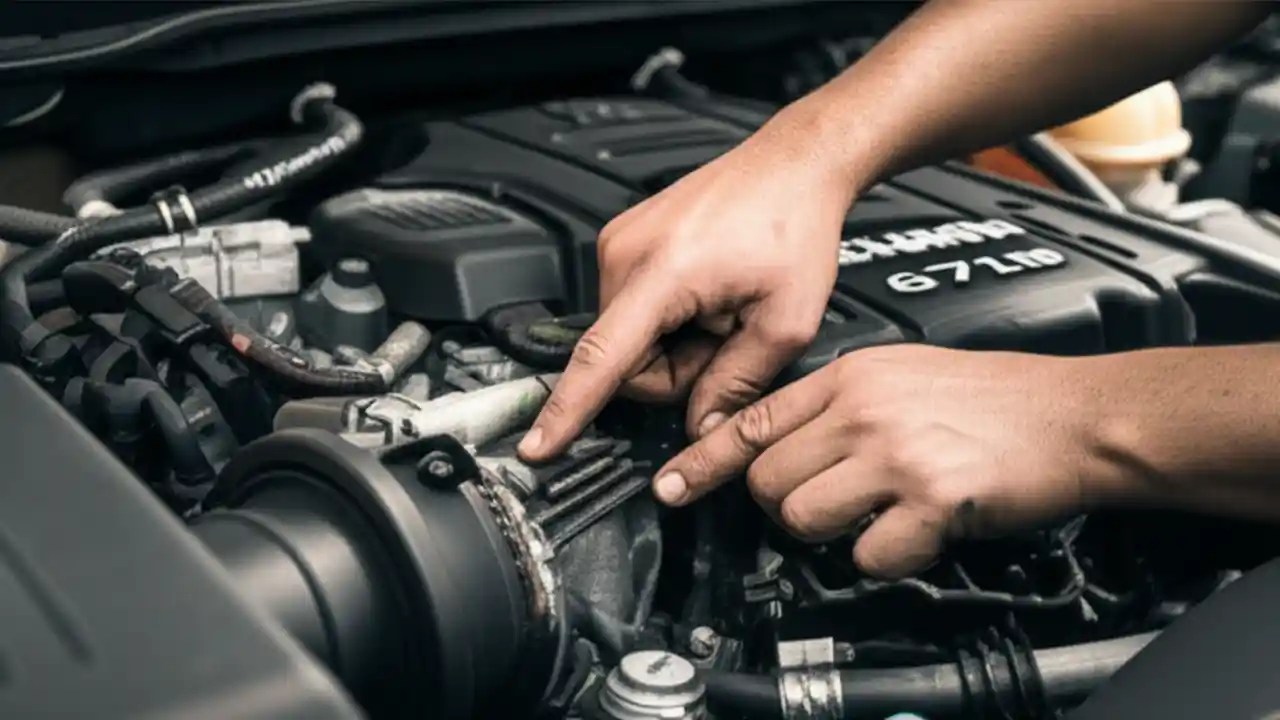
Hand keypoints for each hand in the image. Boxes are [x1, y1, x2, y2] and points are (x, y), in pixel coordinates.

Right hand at [518, 105, 861, 462]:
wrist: (793, 164)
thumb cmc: (792, 222)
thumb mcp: (786, 321)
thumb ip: (738, 384)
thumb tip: (702, 429)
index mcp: (662, 272)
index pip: (601, 359)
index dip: (567, 410)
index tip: (537, 445)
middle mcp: (626, 253)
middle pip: (626, 361)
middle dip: (677, 367)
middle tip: (726, 333)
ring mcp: (619, 243)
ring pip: (629, 340)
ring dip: (675, 342)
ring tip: (719, 306)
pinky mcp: (624, 241)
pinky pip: (633, 311)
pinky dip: (669, 317)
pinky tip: (705, 294)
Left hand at [652, 344, 1134, 578]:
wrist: (1073, 416)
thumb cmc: (995, 398)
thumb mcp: (900, 373)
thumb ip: (838, 404)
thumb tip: (783, 445)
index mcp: (852, 376)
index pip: (752, 420)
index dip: (701, 462)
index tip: (672, 487)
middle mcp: (864, 410)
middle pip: (767, 480)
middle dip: (781, 507)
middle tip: (822, 505)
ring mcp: (895, 455)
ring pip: (801, 517)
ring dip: (826, 532)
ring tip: (868, 517)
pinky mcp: (929, 501)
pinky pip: (865, 554)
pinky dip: (882, 556)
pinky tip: (911, 532)